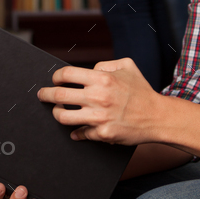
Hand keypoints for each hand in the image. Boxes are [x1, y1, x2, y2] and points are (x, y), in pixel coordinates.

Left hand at [37, 57, 160, 144]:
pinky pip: (81, 133)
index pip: (67, 74)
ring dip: (56, 113)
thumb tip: (88, 71)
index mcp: (102, 79)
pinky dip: (76, 132)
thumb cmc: (141, 90)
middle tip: (42, 95)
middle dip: (46, 94)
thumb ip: (105, 64)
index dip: (56, 76)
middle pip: (60, 95)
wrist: (157, 116)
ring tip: (57, 111)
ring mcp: (99, 118)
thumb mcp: (127, 66)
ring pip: (63, 117)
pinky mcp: (102, 134)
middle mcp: (98, 97)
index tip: (55, 79)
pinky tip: (76, 130)